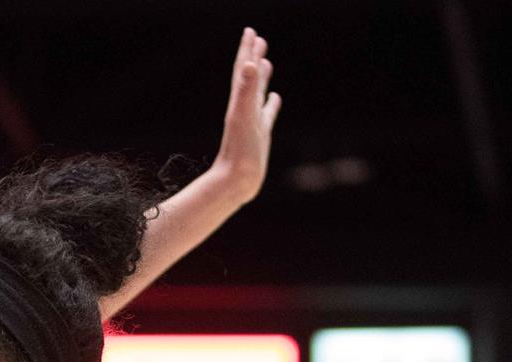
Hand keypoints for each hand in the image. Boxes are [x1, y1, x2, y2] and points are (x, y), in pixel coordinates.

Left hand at [211, 27, 281, 202]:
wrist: (236, 181)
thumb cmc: (239, 151)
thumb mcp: (243, 115)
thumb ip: (245, 89)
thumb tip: (248, 63)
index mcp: (239, 101)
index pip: (242, 69)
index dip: (246, 50)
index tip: (251, 31)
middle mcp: (244, 108)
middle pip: (248, 76)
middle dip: (253, 56)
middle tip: (258, 38)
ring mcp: (253, 121)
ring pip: (257, 93)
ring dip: (261, 76)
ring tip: (266, 61)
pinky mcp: (260, 135)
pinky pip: (267, 114)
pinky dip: (271, 104)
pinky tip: (275, 98)